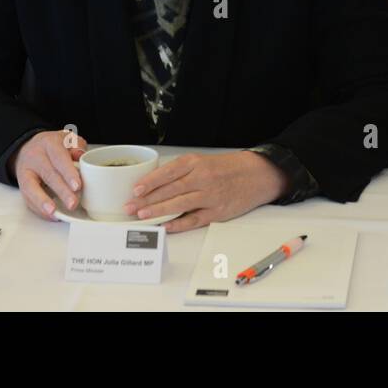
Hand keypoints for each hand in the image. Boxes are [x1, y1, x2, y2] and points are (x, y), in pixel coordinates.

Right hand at [12, 130, 89, 219]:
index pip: (59, 158)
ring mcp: (26, 172)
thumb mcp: (68, 139)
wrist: (29, 148)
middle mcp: (35, 157)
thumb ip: (77, 146)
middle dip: (61, 191)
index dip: (68, 172)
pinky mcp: (21, 186)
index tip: (77, 186)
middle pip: (48, 175)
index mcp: (49, 143)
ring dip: (44, 202)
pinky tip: (51, 215)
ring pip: (32, 188)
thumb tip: (80, 156)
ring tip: (55, 213)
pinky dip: (39, 209)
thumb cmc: (54, 147)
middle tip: (73, 203)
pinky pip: (27, 199)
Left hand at [124, 150, 287, 232]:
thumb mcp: (203, 161)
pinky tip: (165, 226)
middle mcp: (202, 178)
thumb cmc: (228, 168)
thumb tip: (154, 186)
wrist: (257, 174)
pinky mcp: (217, 212)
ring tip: (141, 216)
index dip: (150, 182)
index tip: (135, 189)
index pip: (168, 172)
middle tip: (129, 206)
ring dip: (158, 211)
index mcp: (196, 163)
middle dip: (147, 199)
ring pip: (179, 204)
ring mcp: (210, 196)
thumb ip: (181, 172)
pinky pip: (194, 219)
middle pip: (169, 189)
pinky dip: (178, 223)